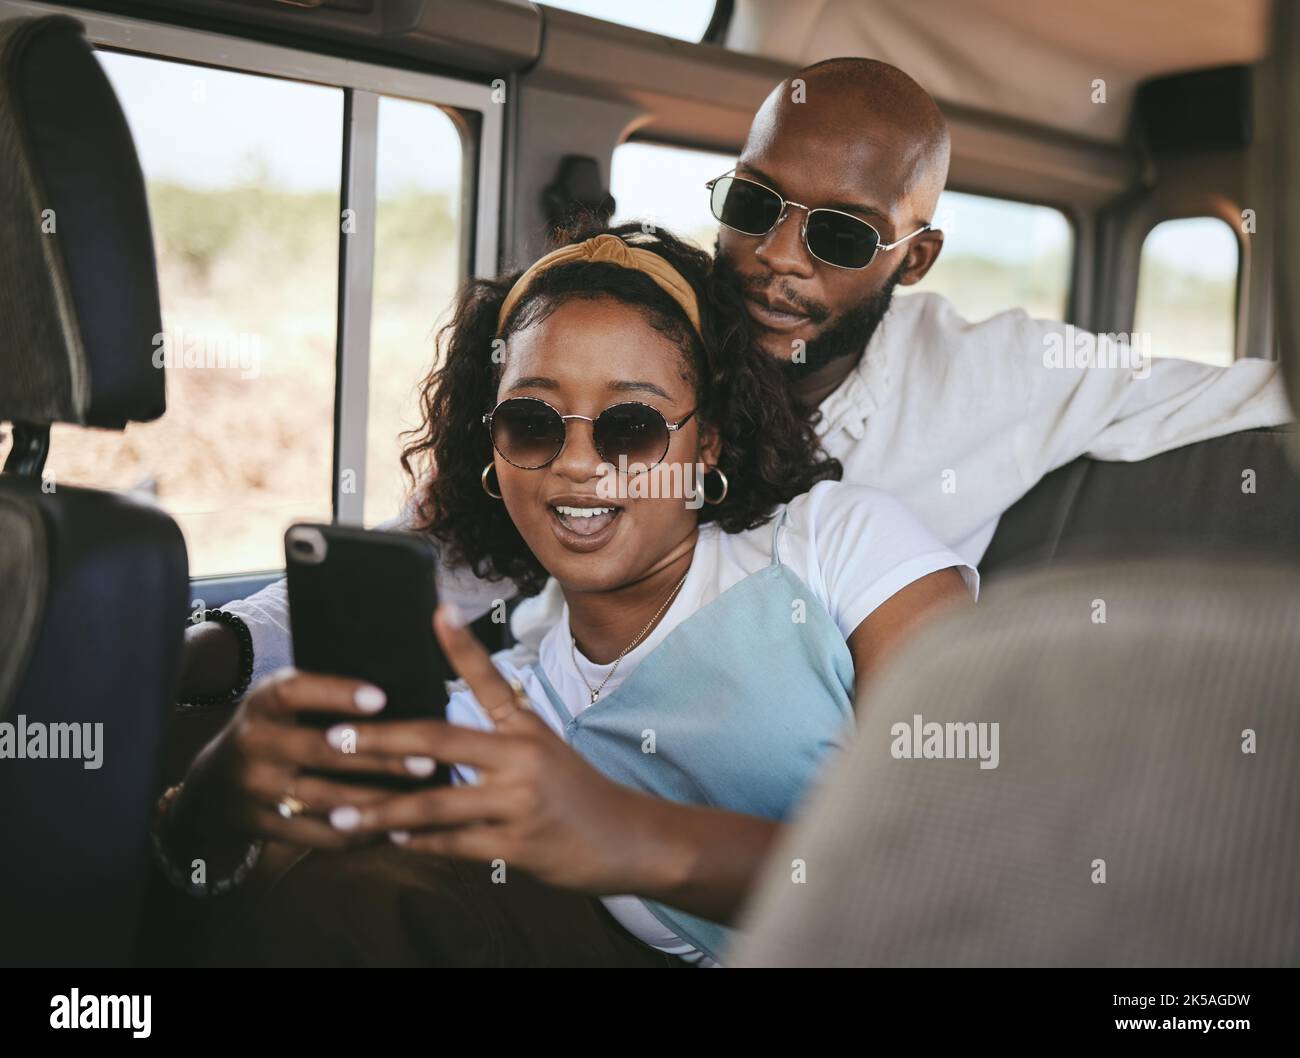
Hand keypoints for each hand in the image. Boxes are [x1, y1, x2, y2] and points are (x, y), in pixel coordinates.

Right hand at [171, 669, 425, 854]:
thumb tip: (398, 683)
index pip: (294, 691)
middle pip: (321, 751)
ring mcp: (257, 791)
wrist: (213, 787)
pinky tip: (396, 827)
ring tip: (420, 799)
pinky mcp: (265, 827)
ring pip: (326, 799)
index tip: (381, 698)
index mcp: (262, 704)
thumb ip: (321, 693)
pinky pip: (320, 836)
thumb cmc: (273, 729)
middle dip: (378, 758)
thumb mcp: (280, 702)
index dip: (336, 693)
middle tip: (426, 760)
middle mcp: (255, 745)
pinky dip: (361, 834)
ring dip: (377, 801)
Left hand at [323, 604, 662, 894]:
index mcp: (526, 727)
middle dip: (380, 741)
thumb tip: (435, 737)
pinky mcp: (517, 845)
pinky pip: (454, 844)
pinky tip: (392, 840)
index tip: (437, 610)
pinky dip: (419, 843)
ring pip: (436, 804)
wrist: (627, 838)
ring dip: (383, 812)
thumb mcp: (544, 748)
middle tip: (334, 738)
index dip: (463, 644)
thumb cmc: (576, 791)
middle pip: (439, 741)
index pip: (489, 678)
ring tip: (341, 816)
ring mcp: (519, 802)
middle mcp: (522, 757)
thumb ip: (496, 736)